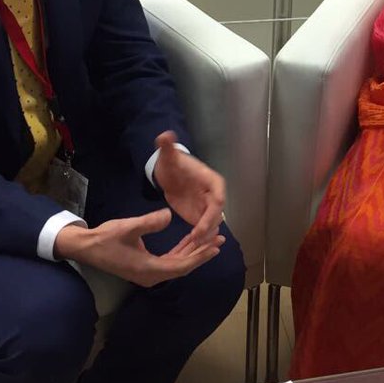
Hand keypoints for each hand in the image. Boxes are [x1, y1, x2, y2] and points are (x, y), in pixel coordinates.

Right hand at [54, 210, 223, 286]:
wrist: (86, 247)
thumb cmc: (106, 238)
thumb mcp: (128, 227)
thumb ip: (150, 222)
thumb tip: (168, 215)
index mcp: (149, 269)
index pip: (181, 265)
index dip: (200, 256)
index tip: (215, 246)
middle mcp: (151, 275)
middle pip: (183, 266)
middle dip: (201, 253)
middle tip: (219, 240)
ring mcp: (148, 273)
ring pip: (177, 264)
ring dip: (193, 252)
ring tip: (210, 240)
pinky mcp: (145, 268)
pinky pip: (169, 261)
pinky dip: (181, 251)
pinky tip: (189, 241)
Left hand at [153, 131, 226, 247]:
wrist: (168, 173)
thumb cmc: (171, 164)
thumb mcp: (168, 157)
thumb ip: (167, 147)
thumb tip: (165, 135)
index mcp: (212, 181)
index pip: (218, 198)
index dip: (211, 213)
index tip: (199, 226)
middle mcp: (214, 195)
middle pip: (217, 215)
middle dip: (208, 229)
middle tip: (195, 241)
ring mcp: (208, 206)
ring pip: (213, 225)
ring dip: (205, 236)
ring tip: (192, 247)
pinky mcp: (200, 215)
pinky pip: (204, 229)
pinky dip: (199, 238)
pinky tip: (189, 247)